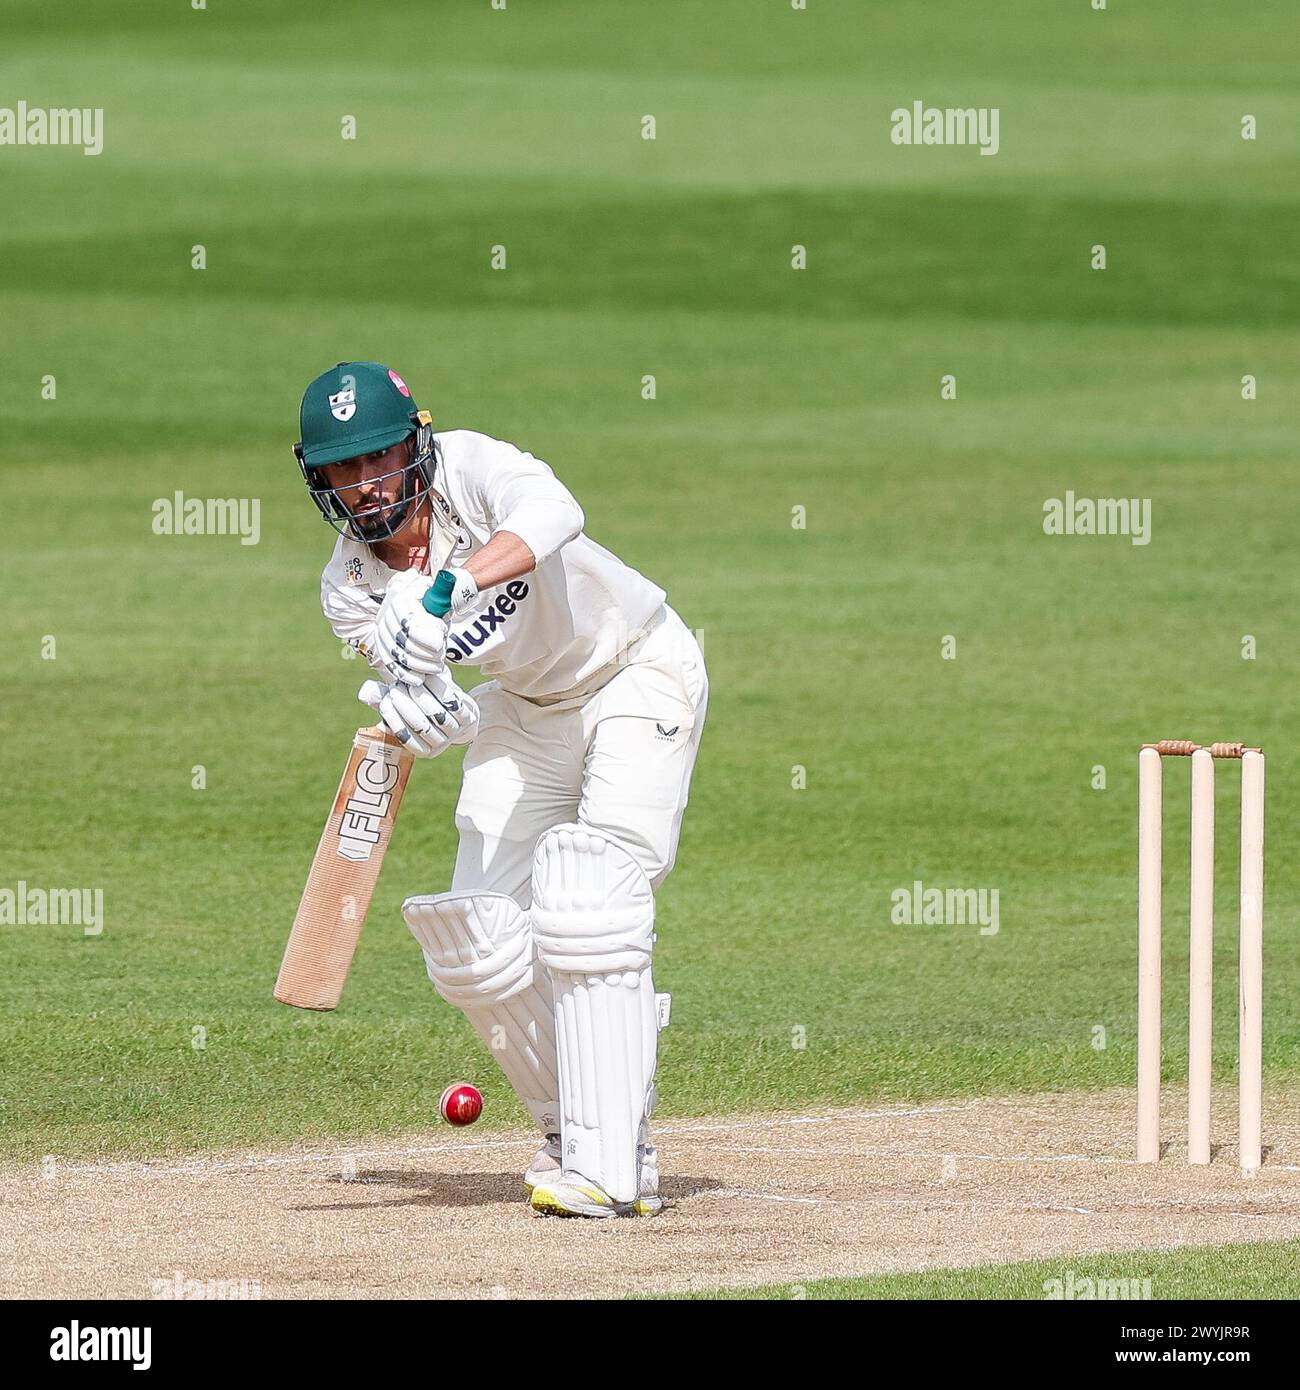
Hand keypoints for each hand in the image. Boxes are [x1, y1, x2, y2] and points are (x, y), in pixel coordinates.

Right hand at [358, 671, 479, 757]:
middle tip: (397, 687)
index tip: (387, 699)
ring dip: (422, 695)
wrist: (454, 706)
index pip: (405, 737)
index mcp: (422, 750)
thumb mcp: (401, 704)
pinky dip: (438, 688)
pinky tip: (428, 677)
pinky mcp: (467, 718)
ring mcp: (455, 733)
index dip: (394, 717)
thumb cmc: (420, 705)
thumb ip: (382, 699)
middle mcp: (439, 745)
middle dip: (407, 704)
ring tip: (412, 682)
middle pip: (421, 725)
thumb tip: (364, 692)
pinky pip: (451, 702)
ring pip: (436, 714)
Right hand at [373, 570, 447, 681]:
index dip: (428, 636)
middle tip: (442, 652)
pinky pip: (392, 666)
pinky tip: (420, 677)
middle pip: (406, 644)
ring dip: (422, 664)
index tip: (442, 638)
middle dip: (428, 653)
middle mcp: (385, 617)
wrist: (420, 608)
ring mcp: (382, 635)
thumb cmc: (432, 602)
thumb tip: (447, 585)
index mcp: (400, 600)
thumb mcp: (436, 592)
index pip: (411, 625)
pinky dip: (407, 675)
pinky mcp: (383, 650)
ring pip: (400, 657)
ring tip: (437, 663)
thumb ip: (441, 589)